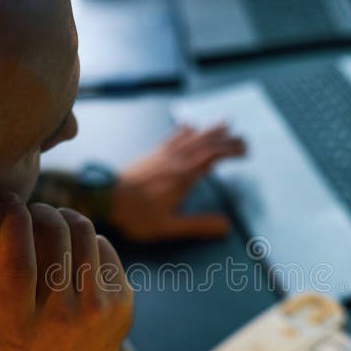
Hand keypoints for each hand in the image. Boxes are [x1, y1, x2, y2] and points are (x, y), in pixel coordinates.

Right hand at [0, 194, 132, 350]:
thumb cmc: (22, 341)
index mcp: (20, 323)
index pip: (17, 258)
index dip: (11, 218)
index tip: (5, 201)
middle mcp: (61, 316)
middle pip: (53, 235)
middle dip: (38, 210)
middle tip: (28, 210)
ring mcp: (97, 306)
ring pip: (82, 232)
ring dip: (63, 215)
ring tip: (50, 219)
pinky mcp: (121, 297)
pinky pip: (103, 245)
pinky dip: (85, 236)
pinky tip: (74, 243)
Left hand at [109, 124, 245, 241]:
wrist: (104, 199)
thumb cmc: (135, 215)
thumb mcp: (169, 227)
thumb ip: (198, 226)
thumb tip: (226, 226)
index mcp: (183, 175)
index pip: (213, 155)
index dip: (231, 151)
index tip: (246, 152)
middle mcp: (175, 160)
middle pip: (206, 143)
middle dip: (226, 139)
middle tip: (243, 139)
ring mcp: (163, 155)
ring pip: (191, 136)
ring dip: (209, 130)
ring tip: (224, 123)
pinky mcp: (151, 155)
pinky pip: (172, 137)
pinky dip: (185, 130)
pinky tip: (188, 126)